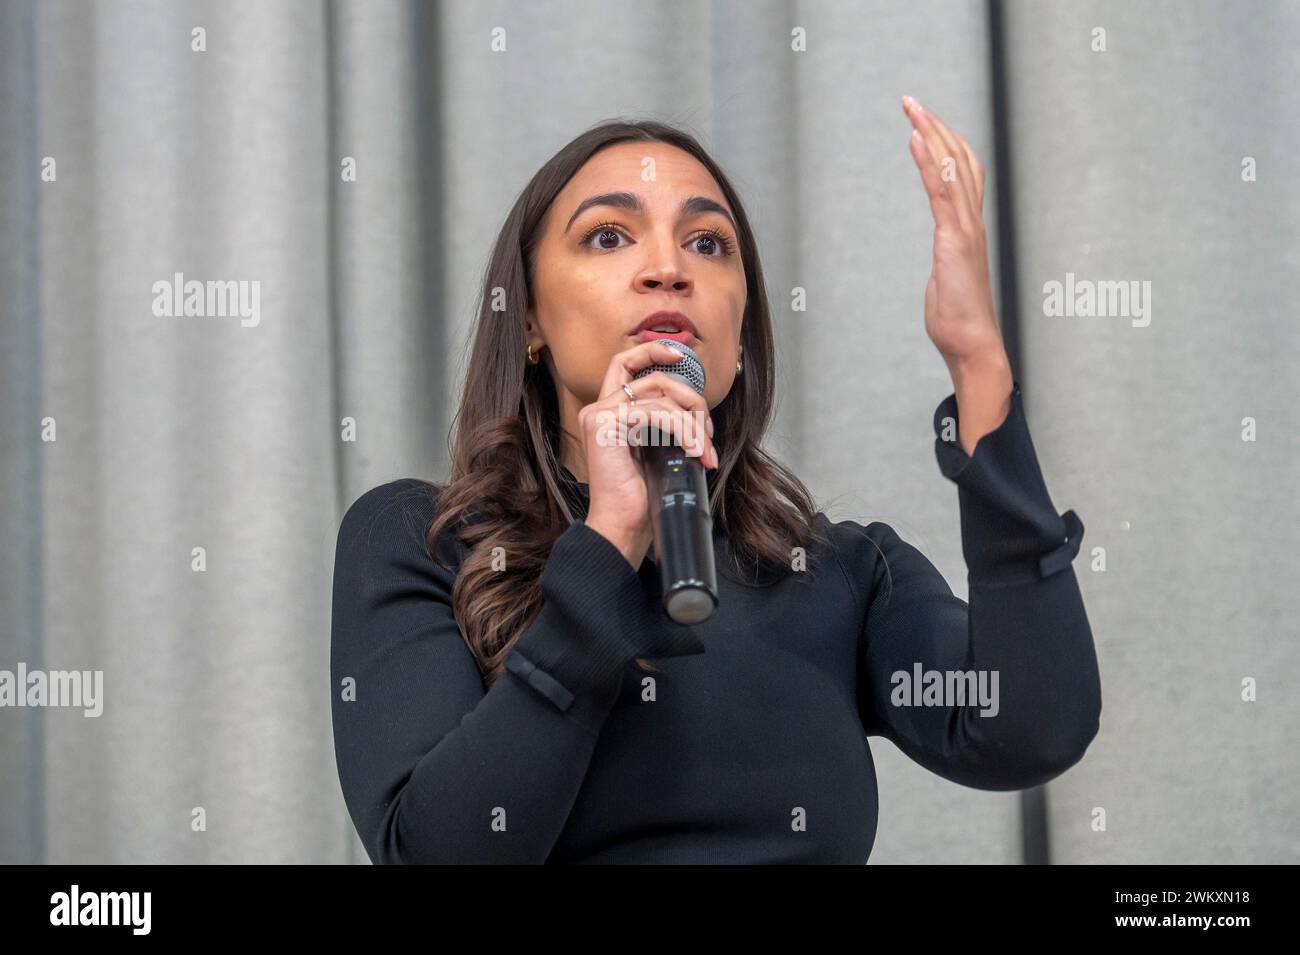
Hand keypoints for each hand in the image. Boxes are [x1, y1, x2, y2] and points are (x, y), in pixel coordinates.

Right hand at [580, 340, 717, 567]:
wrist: (624, 528)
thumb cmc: (641, 498)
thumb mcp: (658, 453)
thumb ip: (664, 426)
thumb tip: (697, 414)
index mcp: (609, 413)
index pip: (627, 365)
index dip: (653, 351)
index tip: (682, 356)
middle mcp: (598, 410)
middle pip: (650, 375)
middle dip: (689, 395)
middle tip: (707, 429)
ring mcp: (599, 416)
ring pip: (660, 396)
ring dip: (693, 423)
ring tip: (705, 451)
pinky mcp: (605, 426)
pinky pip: (656, 412)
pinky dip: (683, 430)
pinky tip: (695, 452)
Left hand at [902, 95, 1004, 368]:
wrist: (973, 347)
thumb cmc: (959, 322)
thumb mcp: (949, 282)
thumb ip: (947, 265)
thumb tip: (944, 267)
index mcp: (968, 230)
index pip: (962, 175)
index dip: (946, 146)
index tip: (926, 123)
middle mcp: (971, 222)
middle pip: (958, 161)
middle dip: (936, 127)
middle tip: (913, 102)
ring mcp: (965, 230)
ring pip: (951, 168)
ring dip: (931, 134)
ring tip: (912, 108)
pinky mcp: (955, 241)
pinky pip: (941, 193)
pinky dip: (928, 163)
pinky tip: (915, 139)